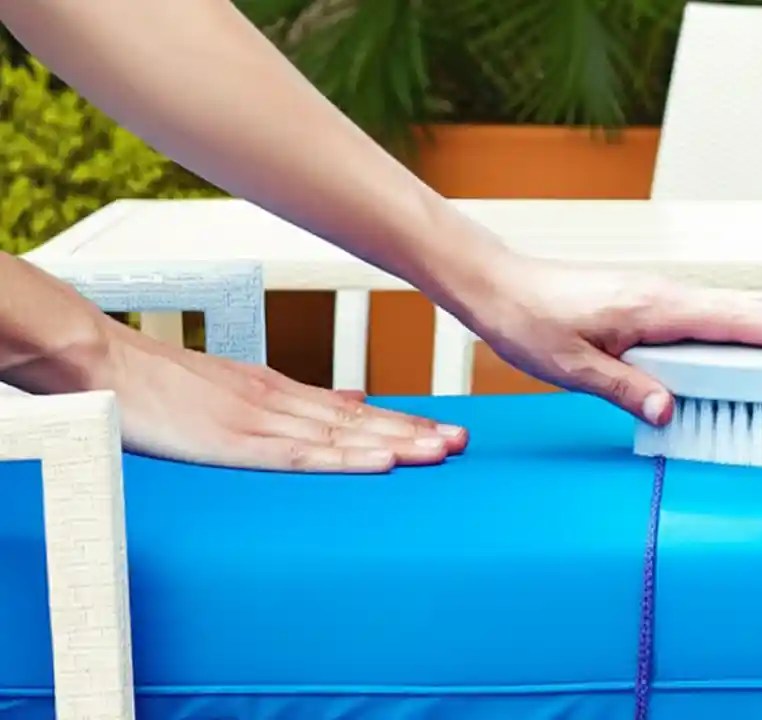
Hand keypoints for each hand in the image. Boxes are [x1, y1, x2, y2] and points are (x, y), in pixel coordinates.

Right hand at [25, 317, 467, 472]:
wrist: (107, 366)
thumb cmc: (164, 384)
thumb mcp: (239, 387)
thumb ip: (297, 399)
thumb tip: (352, 403)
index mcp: (282, 392)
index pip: (356, 413)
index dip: (404, 423)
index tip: (445, 432)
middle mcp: (282, 403)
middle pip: (361, 423)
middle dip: (416, 433)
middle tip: (464, 442)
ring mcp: (261, 421)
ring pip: (343, 436)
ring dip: (397, 443)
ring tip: (442, 450)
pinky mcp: (236, 441)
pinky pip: (301, 454)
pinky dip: (346, 459)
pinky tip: (381, 462)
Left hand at [470, 254, 761, 424]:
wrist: (500, 285)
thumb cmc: (529, 321)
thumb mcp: (571, 366)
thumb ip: (625, 387)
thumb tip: (671, 411)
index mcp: (656, 307)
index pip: (736, 322)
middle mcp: (668, 296)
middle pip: (753, 312)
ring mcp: (663, 298)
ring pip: (737, 312)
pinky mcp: (653, 306)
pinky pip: (713, 318)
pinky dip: (750, 328)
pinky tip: (761, 344)